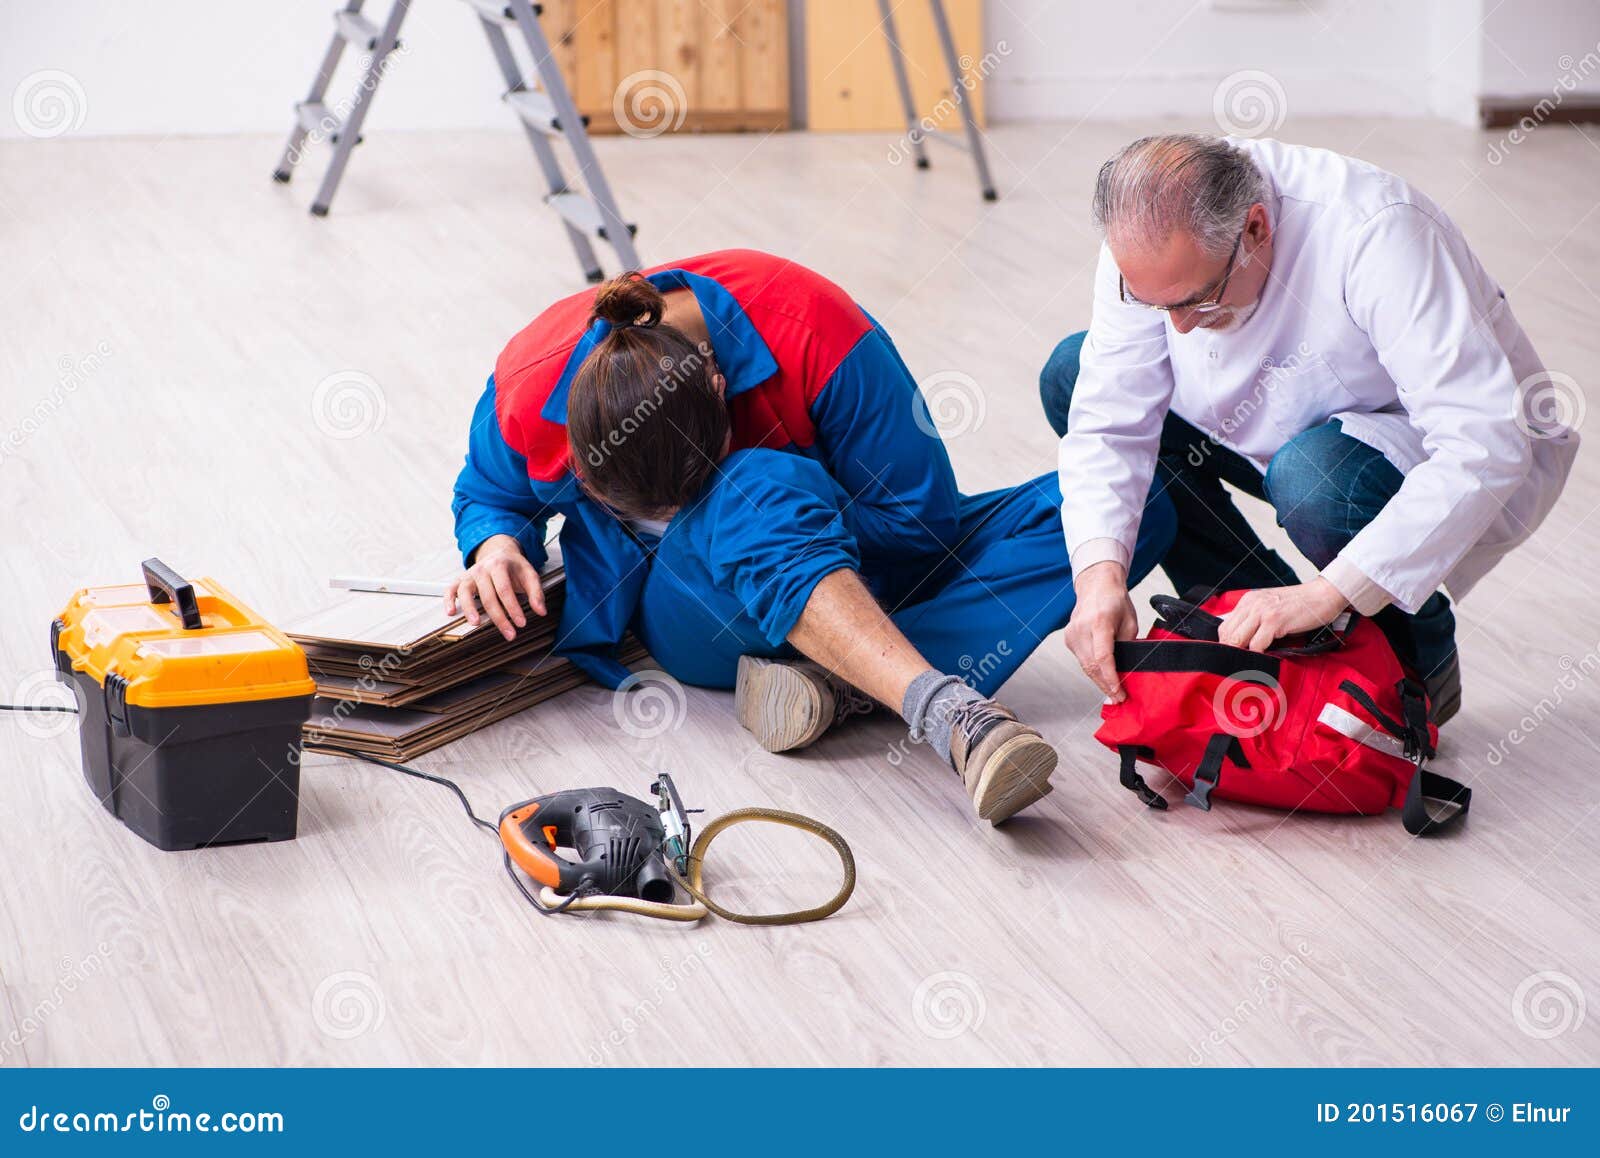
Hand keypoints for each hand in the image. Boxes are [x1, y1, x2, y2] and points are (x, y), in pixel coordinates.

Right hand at [444, 535, 546, 640]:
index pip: (505, 590)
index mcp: (500, 566)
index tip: (521, 623)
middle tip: (510, 634)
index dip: (513, 608)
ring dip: (469, 608)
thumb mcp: (530, 574)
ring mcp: (469, 575)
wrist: (499, 553)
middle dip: (499, 617)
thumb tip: (541, 611)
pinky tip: (451, 612)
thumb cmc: (514, 567)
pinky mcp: (460, 580)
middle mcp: (482, 569)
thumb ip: (536, 592)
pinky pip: (450, 590)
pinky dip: (448, 600)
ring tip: (476, 624)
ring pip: (465, 592)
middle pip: (488, 596)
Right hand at [1064, 561, 1137, 702]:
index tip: (1119, 693)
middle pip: (1092, 666)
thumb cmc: (1115, 601)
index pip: (1102, 657)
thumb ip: (1127, 645)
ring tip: (1113, 693)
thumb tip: (1126, 670)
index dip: (1111, 679)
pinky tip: (1103, 678)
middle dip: (1106, 686)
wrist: (1096, 586)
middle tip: (1119, 699)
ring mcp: (1072, 634)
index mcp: (1099, 622)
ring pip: (1085, 666)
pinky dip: (1093, 671)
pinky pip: (1082, 660)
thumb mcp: (1130, 622)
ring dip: (1099, 681)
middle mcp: (1081, 628)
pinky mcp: (1069, 639)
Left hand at [1217, 579, 1346, 651]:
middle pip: (1227, 634)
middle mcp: (1252, 604)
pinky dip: (1257, 654)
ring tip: (1249, 663)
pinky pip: (1257, 644)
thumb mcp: (1271, 607)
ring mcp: (1262, 611)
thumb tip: (1244, 643)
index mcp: (1249, 601)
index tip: (1232, 656)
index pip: (1225, 627)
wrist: (1323, 594)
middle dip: (1231, 651)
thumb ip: (1256, 621)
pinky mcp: (1274, 620)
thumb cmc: (1300, 604)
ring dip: (1242, 654)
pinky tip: (1263, 656)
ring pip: (1238, 639)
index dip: (1227, 644)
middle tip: (1238, 663)